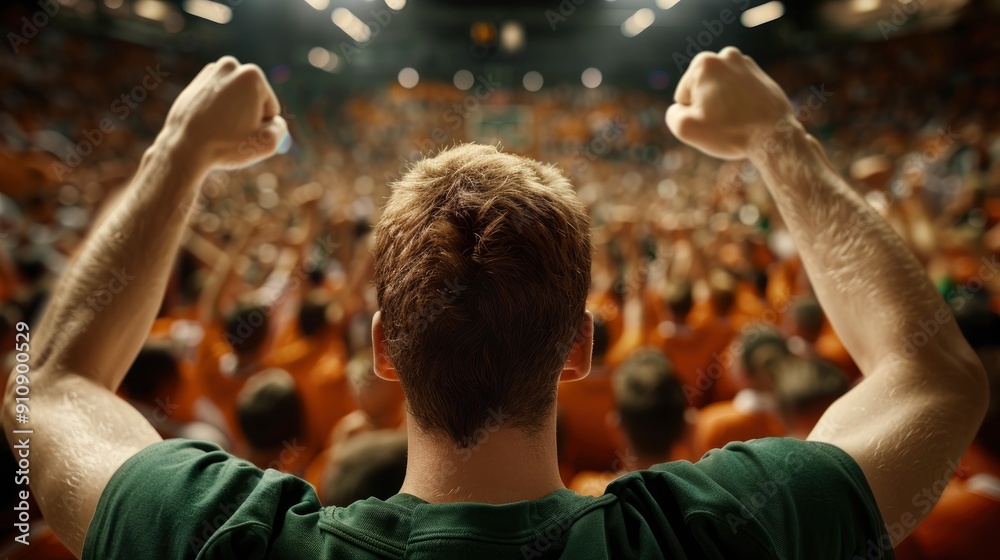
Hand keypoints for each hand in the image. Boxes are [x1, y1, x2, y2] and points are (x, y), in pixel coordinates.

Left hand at [161, 56, 287, 170]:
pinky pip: (219, 100)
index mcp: (252, 75)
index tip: (242, 132)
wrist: (184, 148)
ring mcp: (211, 72)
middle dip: (248, 115)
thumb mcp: (267, 144)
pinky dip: (217, 111)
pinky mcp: (197, 83)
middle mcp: (231, 66)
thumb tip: (273, 120)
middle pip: (253, 100)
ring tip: (219, 128)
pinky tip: (208, 124)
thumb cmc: (226, 145)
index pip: (270, 109)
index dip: (261, 126)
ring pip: (236, 100)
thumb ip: (280, 129)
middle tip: (231, 131)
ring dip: (233, 113)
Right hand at [666, 47, 793, 159]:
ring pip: (720, 92)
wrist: (775, 136)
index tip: (711, 122)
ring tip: (737, 120)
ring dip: (723, 106)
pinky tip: (748, 117)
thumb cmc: (730, 131)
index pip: (683, 97)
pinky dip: (739, 105)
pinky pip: (739, 94)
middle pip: (702, 91)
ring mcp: (747, 64)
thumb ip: (672, 115)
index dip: (692, 115)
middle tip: (724, 122)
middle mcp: (726, 56)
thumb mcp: (686, 129)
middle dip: (707, 107)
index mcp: (704, 63)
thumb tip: (680, 109)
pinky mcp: (761, 76)